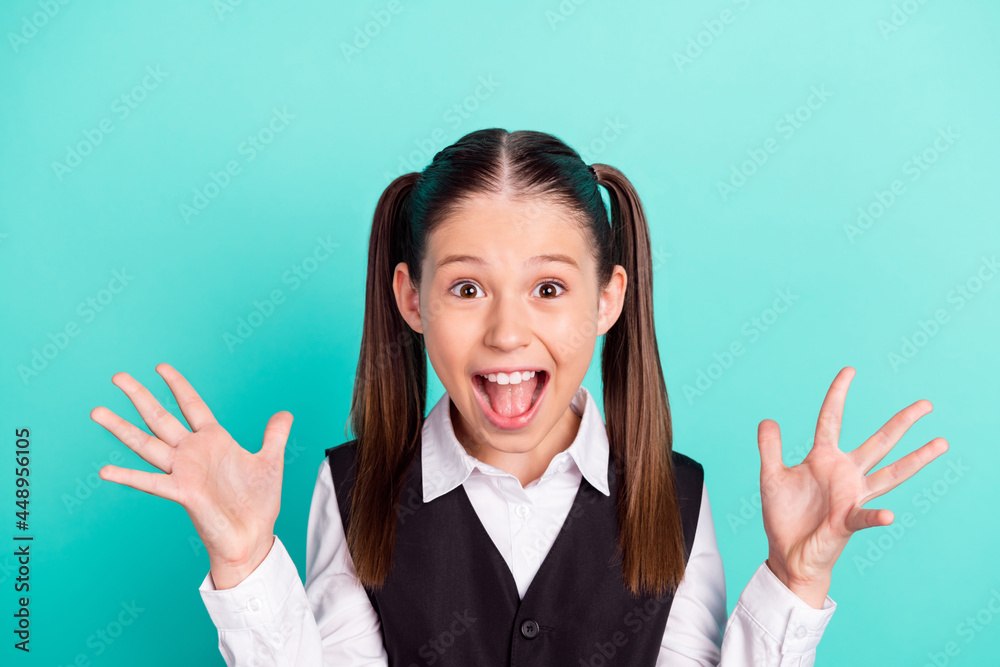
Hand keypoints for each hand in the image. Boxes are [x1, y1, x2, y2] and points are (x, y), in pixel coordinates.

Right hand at [91, 363, 293, 588]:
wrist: (253, 537)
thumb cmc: (259, 502)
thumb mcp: (271, 461)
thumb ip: (274, 435)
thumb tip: (285, 413)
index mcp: (214, 440)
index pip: (191, 405)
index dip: (177, 385)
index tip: (160, 367)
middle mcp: (194, 452)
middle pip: (161, 418)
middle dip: (139, 397)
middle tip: (117, 377)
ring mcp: (184, 472)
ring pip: (147, 444)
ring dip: (122, 429)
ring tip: (97, 411)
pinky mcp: (183, 493)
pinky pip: (151, 482)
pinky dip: (128, 476)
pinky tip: (105, 470)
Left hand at [758, 366, 947, 607]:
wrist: (787, 552)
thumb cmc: (784, 515)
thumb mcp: (772, 476)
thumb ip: (770, 448)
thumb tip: (768, 420)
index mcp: (823, 459)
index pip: (832, 419)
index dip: (838, 395)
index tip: (850, 371)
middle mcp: (844, 473)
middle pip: (878, 442)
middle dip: (901, 423)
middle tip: (926, 404)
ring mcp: (850, 496)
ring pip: (889, 474)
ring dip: (915, 460)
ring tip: (941, 443)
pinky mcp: (847, 521)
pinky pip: (865, 517)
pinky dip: (876, 516)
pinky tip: (888, 515)